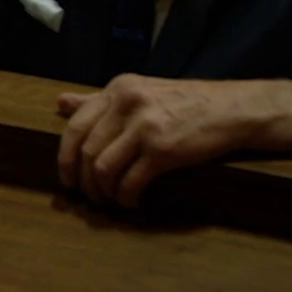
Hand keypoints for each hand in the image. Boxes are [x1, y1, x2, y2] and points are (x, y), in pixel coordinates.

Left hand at [56, 76, 291, 207]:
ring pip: (103, 169)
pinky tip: (131, 203)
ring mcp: (145, 126)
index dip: (65, 158)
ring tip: (110, 201)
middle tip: (90, 197)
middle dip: (84, 181)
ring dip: (103, 193)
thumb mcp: (138, 91)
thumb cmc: (184, 103)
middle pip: (87, 151)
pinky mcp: (163, 150)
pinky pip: (130, 182)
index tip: (67, 178)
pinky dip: (126, 198)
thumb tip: (60, 102)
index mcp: (118, 89)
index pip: (75, 126)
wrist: (232, 110)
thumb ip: (98, 99)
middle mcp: (127, 103)